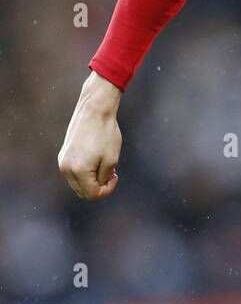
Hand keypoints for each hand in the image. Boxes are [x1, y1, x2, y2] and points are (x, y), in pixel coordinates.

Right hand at [58, 71, 122, 199]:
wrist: (94, 109)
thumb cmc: (105, 133)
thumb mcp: (111, 160)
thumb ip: (104, 179)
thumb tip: (98, 187)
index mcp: (78, 171)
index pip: (93, 194)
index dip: (107, 190)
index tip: (115, 175)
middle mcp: (66, 168)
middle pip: (83, 192)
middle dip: (99, 186)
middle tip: (111, 173)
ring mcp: (62, 161)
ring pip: (78, 183)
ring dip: (92, 180)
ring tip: (103, 164)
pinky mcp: (63, 154)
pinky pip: (74, 173)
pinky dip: (85, 172)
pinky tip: (96, 160)